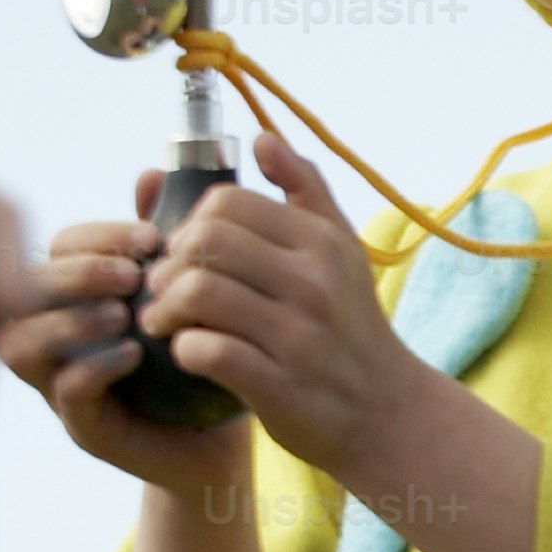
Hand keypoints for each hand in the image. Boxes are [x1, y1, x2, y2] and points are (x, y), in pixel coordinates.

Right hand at [0, 173, 242, 493]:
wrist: (234, 436)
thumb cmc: (210, 352)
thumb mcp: (196, 289)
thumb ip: (172, 234)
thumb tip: (152, 171)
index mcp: (79, 293)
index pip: (57, 247)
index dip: (95, 236)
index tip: (150, 236)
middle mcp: (56, 334)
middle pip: (23, 289)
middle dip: (75, 273)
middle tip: (131, 273)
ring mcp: (58, 383)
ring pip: (20, 342)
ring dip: (68, 320)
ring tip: (123, 314)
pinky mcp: (84, 428)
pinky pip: (64, 394)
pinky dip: (92, 369)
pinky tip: (131, 354)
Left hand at [137, 132, 418, 482]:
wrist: (388, 414)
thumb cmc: (351, 329)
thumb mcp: (342, 253)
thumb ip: (305, 190)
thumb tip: (262, 138)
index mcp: (321, 242)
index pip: (225, 203)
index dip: (190, 222)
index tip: (186, 252)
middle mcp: (313, 282)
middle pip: (203, 242)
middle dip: (167, 263)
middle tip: (162, 287)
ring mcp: (298, 335)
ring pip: (197, 292)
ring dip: (163, 307)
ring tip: (163, 320)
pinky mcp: (279, 385)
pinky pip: (206, 350)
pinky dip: (184, 350)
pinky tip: (189, 354)